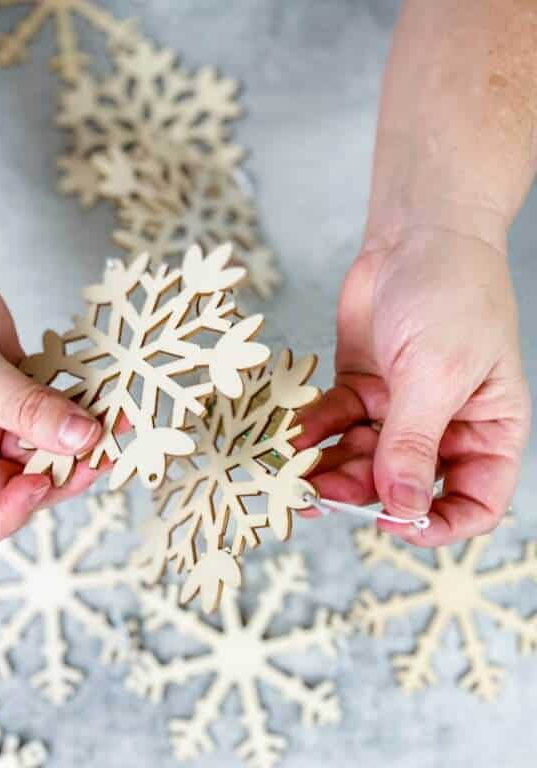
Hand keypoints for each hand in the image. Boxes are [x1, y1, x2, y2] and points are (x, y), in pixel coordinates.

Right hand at [0, 261, 106, 554]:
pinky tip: (106, 403)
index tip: (35, 487)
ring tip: (111, 427)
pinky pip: (51, 421)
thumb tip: (82, 439)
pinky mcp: (15, 404)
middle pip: (9, 494)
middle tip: (93, 456)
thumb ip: (21, 409)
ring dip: (75, 447)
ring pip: (38, 459)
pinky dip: (78, 415)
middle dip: (54, 478)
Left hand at [296, 226, 529, 544]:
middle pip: (405, 485)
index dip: (441, 524)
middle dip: (362, 494)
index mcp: (488, 430)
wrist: (418, 231)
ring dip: (328, 469)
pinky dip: (312, 432)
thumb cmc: (452, 293)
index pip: (477, 501)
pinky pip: (334, 424)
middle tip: (319, 495)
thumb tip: (403, 509)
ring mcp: (400, 410)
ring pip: (362, 460)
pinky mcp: (362, 389)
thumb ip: (414, 442)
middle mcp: (445, 427)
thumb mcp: (437, 373)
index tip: (396, 525)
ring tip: (293, 473)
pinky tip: (289, 437)